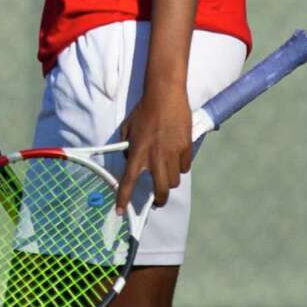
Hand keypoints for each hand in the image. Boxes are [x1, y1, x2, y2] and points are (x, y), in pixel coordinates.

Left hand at [115, 82, 192, 214]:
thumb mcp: (127, 129)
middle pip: (161, 191)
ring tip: (166, 172)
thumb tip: (131, 161)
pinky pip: (185, 167)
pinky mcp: (186, 148)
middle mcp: (155, 157)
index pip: (128, 182)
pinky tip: (176, 157)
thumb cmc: (144, 110)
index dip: (123, 199)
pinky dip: (180, 166)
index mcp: (138, 153)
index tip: (120, 211)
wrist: (165, 95)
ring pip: (174, 181)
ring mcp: (172, 154)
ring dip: (169, 180)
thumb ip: (127, 148)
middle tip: (157, 200)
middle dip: (159, 200)